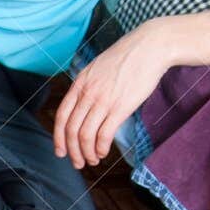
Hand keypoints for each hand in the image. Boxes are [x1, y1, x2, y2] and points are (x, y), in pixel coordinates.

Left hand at [53, 26, 166, 168]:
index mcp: (80, 83)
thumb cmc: (127, 57)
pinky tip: (104, 152)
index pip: (61, 116)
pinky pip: (104, 134)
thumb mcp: (98, 67)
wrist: (150, 46)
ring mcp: (103, 100)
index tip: (61, 152)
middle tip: (79, 164)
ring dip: (87, 153)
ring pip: (85, 136)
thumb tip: (85, 107)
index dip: (58, 138)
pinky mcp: (120, 107)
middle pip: (71, 130)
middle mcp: (88, 93)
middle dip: (73, 152)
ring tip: (93, 161)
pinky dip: (101, 148)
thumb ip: (88, 86)